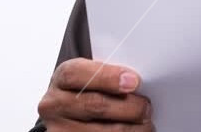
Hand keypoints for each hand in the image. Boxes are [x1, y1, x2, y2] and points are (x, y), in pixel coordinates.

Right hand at [37, 58, 153, 130]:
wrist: (68, 114)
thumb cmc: (87, 91)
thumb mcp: (91, 75)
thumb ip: (108, 75)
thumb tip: (135, 82)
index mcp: (62, 79)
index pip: (77, 74)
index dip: (107, 77)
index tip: (134, 82)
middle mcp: (54, 105)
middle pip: (95, 105)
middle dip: (129, 107)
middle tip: (146, 108)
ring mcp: (59, 129)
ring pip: (102, 131)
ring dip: (131, 129)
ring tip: (146, 124)